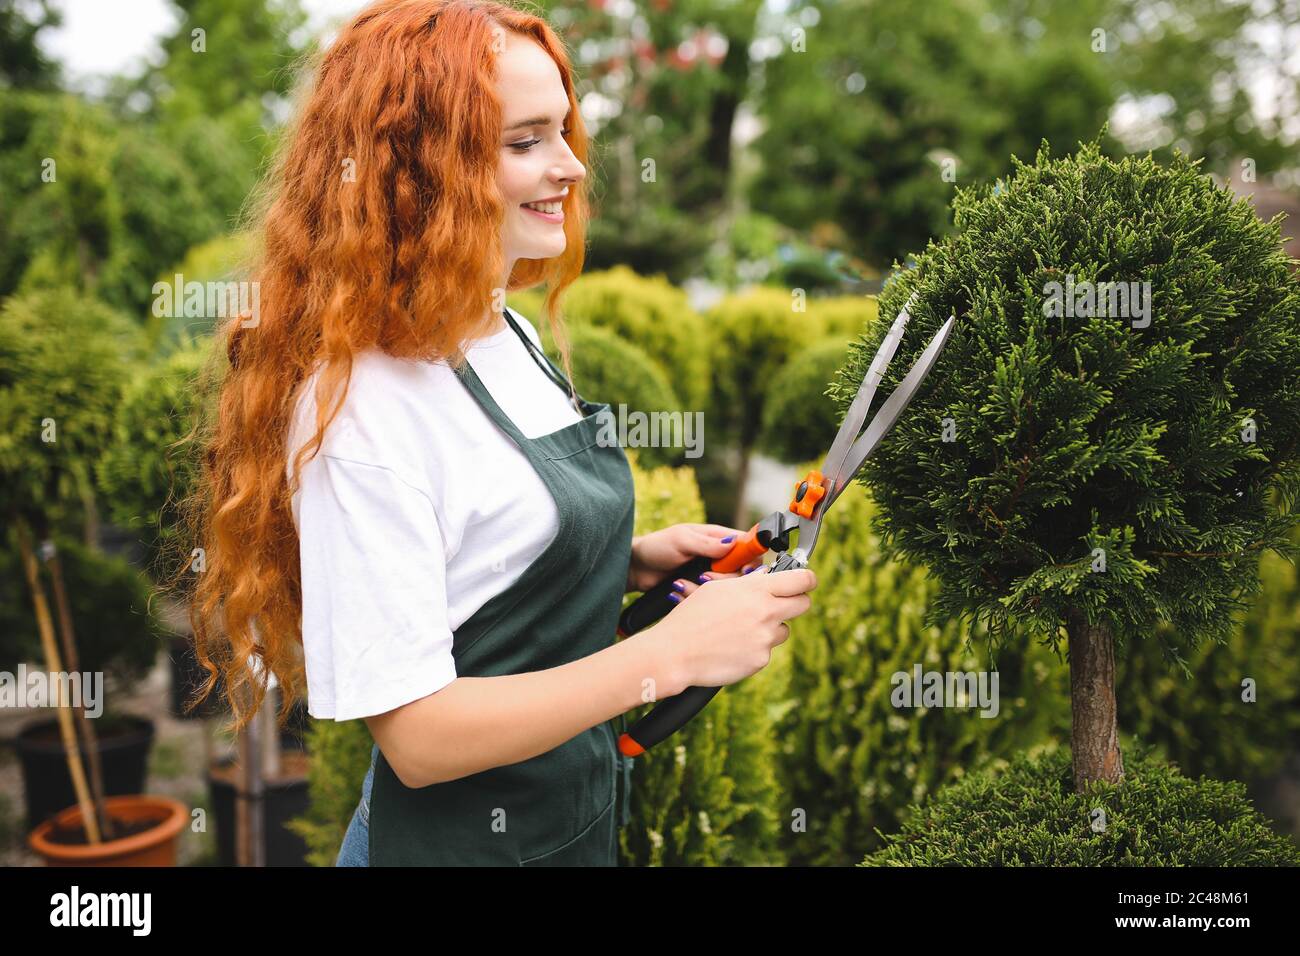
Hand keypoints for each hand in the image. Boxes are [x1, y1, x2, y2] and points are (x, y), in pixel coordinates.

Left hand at [626, 523, 764, 594]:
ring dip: (704, 589)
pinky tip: (677, 591)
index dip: (750, 559)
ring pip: (725, 589)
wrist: (636, 568)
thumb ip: (707, 544)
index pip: (747, 547)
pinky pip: (708, 599)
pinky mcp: (700, 590)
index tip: (742, 570)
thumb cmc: (657, 547)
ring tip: (682, 583)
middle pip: (741, 573)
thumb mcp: (681, 540)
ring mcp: (710, 574)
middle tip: (703, 576)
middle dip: (723, 578)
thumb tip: (733, 543)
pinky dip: (693, 597)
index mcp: (718, 538)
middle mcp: (718, 557)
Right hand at [649, 565, 817, 695]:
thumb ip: (748, 583)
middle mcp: (767, 612)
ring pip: (783, 630)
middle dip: (795, 602)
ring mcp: (765, 638)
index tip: (806, 581)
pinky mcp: (761, 660)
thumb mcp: (718, 589)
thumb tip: (769, 576)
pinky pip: (766, 650)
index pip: (801, 579)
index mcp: (757, 589)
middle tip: (779, 603)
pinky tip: (731, 646)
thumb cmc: (691, 616)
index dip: (807, 579)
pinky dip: (754, 648)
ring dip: (770, 628)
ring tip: (740, 630)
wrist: (675, 652)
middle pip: (803, 604)